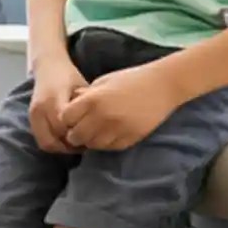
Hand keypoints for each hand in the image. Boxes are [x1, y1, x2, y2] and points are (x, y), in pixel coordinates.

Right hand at [28, 57, 87, 153]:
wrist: (48, 66)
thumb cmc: (69, 76)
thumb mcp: (81, 89)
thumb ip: (85, 109)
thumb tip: (96, 129)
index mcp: (54, 100)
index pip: (65, 128)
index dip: (78, 137)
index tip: (91, 137)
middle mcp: (40, 108)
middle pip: (53, 140)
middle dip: (69, 146)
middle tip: (84, 144)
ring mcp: (33, 114)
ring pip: (45, 143)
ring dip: (60, 147)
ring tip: (75, 143)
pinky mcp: (31, 117)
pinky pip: (41, 139)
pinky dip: (53, 143)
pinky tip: (65, 139)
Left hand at [60, 63, 182, 150]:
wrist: (162, 85)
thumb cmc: (129, 79)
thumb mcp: (102, 82)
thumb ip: (84, 96)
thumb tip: (68, 107)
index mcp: (92, 100)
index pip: (66, 118)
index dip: (66, 119)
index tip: (71, 118)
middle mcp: (103, 116)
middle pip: (76, 136)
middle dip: (75, 133)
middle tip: (80, 129)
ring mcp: (118, 129)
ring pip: (93, 145)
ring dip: (90, 140)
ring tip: (95, 132)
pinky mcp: (131, 138)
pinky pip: (110, 148)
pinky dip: (106, 144)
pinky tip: (109, 134)